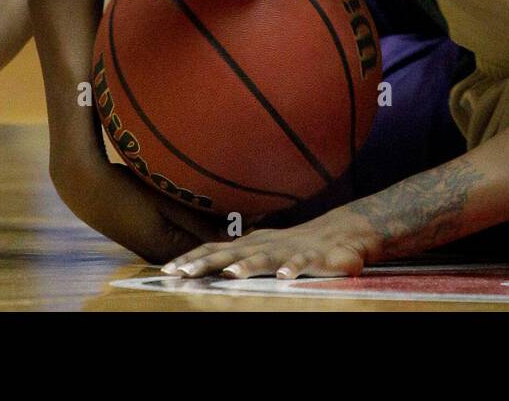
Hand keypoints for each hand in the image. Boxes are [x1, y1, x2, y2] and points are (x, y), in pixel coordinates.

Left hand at [162, 209, 378, 279]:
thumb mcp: (261, 249)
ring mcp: (290, 250)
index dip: (192, 259)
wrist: (341, 232)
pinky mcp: (315, 258)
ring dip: (248, 265)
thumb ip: (236, 256)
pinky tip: (285, 275)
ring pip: (266, 258)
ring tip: (231, 274)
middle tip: (185, 273)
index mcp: (250, 244)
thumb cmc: (294, 247)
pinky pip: (305, 263)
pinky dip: (295, 267)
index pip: (214, 249)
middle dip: (208, 263)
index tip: (166, 270)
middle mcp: (266, 244)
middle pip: (232, 253)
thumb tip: (198, 265)